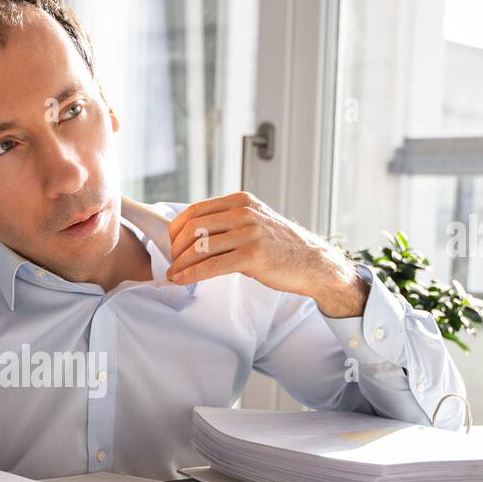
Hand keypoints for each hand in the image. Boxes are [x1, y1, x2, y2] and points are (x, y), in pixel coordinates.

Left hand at [165, 191, 368, 316]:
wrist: (312, 262)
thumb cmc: (280, 246)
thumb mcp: (254, 222)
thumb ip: (228, 222)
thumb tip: (193, 235)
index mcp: (241, 201)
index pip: (195, 210)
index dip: (176, 228)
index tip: (170, 243)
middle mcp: (244, 213)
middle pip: (193, 227)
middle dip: (175, 247)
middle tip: (170, 261)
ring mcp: (249, 233)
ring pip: (200, 247)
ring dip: (180, 263)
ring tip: (173, 274)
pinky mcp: (252, 255)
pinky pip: (212, 265)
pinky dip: (191, 274)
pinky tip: (181, 280)